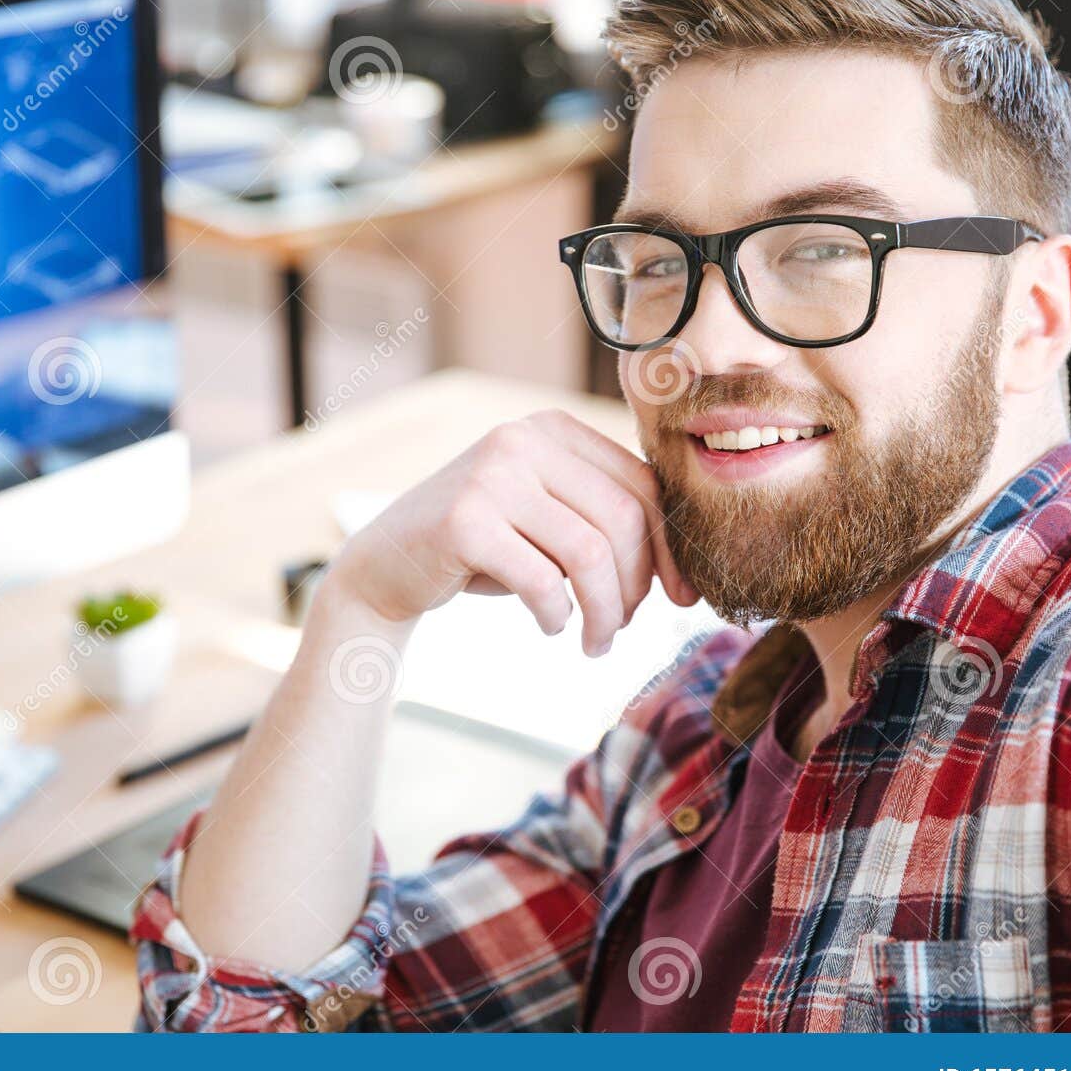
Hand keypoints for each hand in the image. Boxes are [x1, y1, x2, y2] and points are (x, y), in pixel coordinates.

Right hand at [323, 409, 698, 656]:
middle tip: (622, 629)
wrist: (386, 564)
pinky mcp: (463, 520)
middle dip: (635, 588)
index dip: (671, 548)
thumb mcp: (547, 521)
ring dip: (604, 611)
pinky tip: (552, 626)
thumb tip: (684, 575)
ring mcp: (491, 474)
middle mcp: (524, 438)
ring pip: (589, 554)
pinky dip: (557, 615)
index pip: (643, 486)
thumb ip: (603, 521)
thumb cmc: (482, 549)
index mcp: (554, 428)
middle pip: (623, 520)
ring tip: (595, 642)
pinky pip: (542, 581)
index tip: (681, 598)